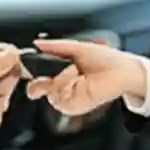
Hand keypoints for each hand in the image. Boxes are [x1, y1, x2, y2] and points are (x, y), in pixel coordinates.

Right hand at [24, 39, 148, 115]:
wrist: (124, 72)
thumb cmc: (108, 60)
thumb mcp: (77, 47)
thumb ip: (55, 46)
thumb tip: (37, 43)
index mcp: (63, 71)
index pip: (40, 74)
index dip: (32, 71)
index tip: (26, 64)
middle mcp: (64, 85)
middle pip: (38, 87)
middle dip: (37, 82)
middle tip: (39, 74)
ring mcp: (69, 96)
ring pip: (49, 91)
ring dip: (61, 79)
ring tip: (76, 71)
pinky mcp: (74, 105)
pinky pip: (59, 99)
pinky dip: (66, 87)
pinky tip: (77, 81)